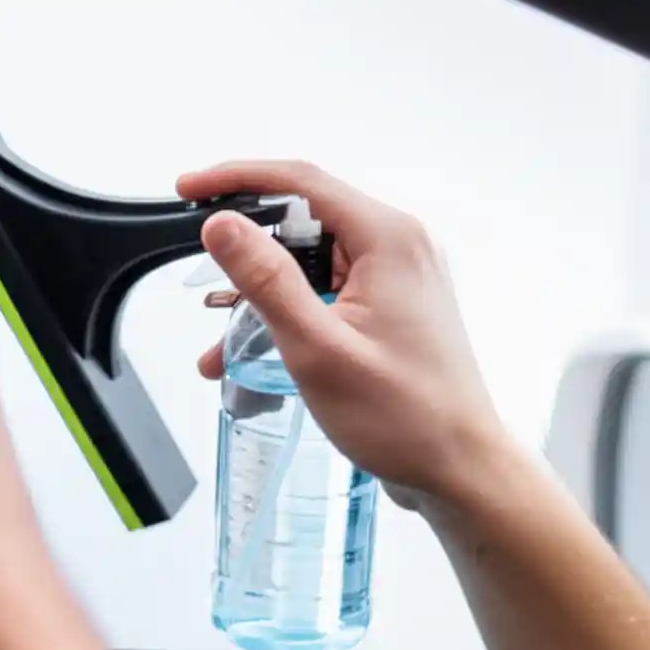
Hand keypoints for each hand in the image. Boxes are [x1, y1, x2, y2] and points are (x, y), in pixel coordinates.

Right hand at [183, 161, 510, 510]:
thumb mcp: (318, 348)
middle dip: (246, 250)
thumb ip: (265, 280)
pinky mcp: (392, 305)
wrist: (460, 470)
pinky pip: (327, 290)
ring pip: (311, 261)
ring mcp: (398, 276)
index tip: (189, 189)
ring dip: (263, 293)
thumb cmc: (404, 417)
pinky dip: (289, 313)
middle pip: (303, 219)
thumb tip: (221, 225)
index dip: (237, 179)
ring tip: (221, 342)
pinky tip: (254, 353)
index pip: (300, 181)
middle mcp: (399, 246)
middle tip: (200, 277)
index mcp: (388, 239)